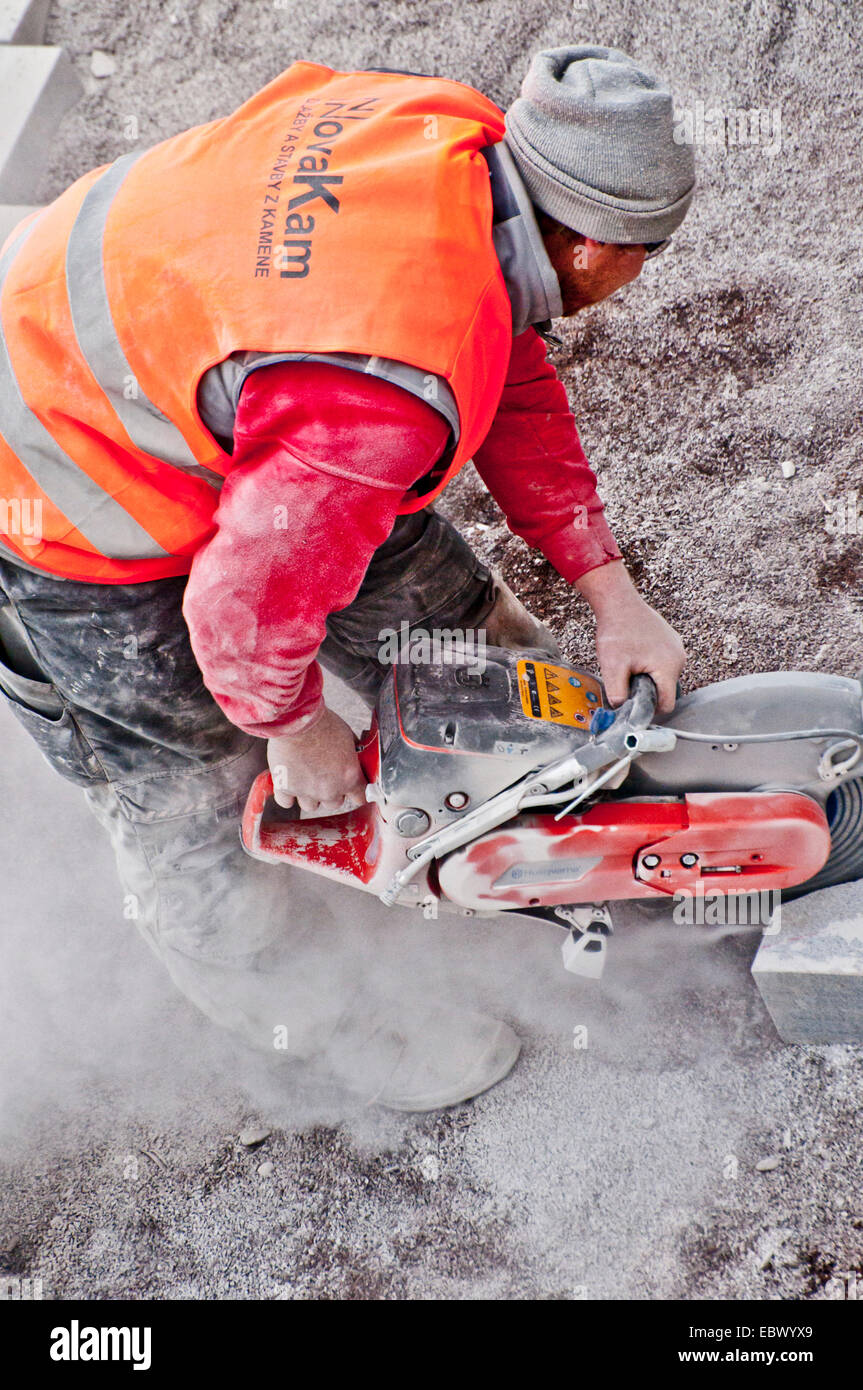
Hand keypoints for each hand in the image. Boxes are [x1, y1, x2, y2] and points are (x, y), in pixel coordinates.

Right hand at [267, 707, 366, 814]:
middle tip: (325, 777)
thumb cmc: (323, 724)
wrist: (297, 720)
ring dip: (309, 795)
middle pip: (334, 803)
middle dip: (331, 792)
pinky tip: (288, 784)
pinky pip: (286, 802)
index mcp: (349, 777)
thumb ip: (352, 754)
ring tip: (305, 779)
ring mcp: (307, 791)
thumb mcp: (348, 737)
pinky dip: (287, 795)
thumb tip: (356, 757)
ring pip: (311, 806)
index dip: (355, 792)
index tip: (352, 789)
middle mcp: (329, 789)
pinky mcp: (285, 788)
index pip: (359, 797)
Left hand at [575, 561, 685, 715]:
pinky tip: (634, 655)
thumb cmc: (617, 632)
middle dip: (647, 691)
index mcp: (669, 668)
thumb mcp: (612, 667)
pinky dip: (650, 664)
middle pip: (666, 690)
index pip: (667, 704)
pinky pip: (664, 662)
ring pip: (664, 676)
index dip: (650, 710)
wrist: (618, 602)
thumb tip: (621, 711)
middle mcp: (679, 658)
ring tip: (629, 665)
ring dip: (648, 677)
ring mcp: (677, 648)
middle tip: (627, 680)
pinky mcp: (671, 640)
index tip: (634, 705)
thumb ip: (618, 694)